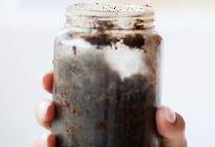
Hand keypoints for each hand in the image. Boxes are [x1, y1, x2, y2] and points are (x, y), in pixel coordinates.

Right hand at [33, 71, 187, 146]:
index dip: (58, 79)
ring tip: (49, 137)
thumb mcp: (171, 140)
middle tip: (49, 106)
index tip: (50, 74)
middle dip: (43, 106)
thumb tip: (163, 113)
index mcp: (105, 111)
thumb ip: (173, 128)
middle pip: (54, 114)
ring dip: (40, 135)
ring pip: (47, 139)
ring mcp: (78, 146)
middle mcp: (86, 129)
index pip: (76, 90)